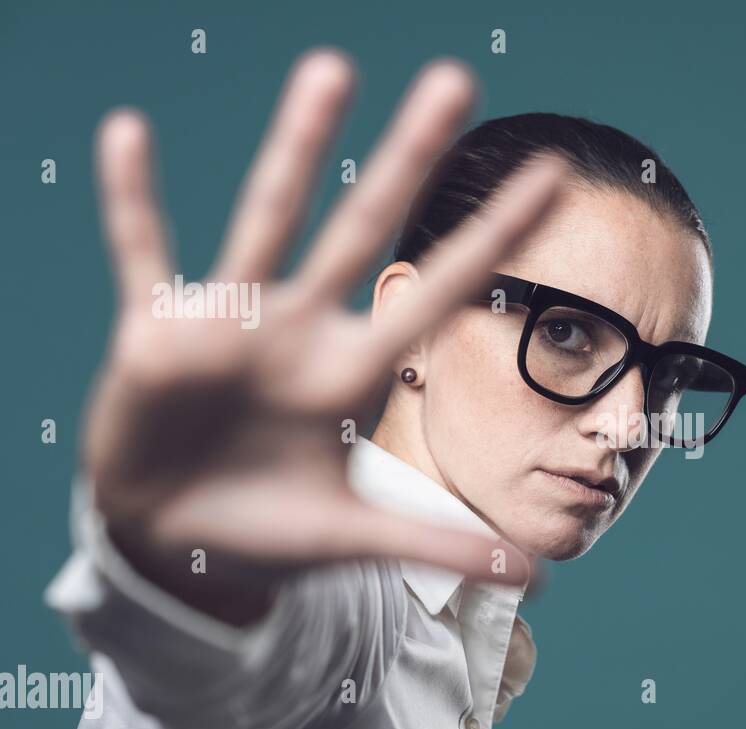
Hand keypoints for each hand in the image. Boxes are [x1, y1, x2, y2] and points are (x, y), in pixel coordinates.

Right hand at [82, 49, 565, 623]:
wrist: (172, 541)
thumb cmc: (264, 532)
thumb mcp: (351, 539)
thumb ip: (435, 547)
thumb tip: (534, 577)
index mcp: (351, 372)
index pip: (440, 291)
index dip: (496, 238)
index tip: (553, 179)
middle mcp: (302, 331)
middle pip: (365, 226)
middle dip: (409, 158)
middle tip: (457, 80)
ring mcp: (232, 323)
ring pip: (270, 217)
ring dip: (297, 147)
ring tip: (335, 70)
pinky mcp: (157, 333)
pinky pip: (142, 253)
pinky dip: (133, 201)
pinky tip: (129, 134)